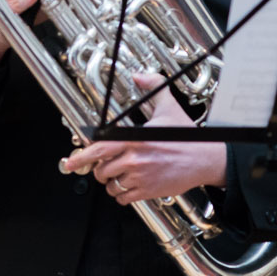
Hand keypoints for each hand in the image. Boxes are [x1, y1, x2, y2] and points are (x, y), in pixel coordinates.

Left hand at [60, 74, 225, 203]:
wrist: (206, 159)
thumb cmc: (187, 137)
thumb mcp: (169, 107)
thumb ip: (152, 86)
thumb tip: (139, 76)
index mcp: (134, 138)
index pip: (99, 149)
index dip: (81, 157)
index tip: (70, 163)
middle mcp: (134, 159)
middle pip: (101, 170)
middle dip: (101, 169)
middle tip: (108, 167)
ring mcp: (140, 177)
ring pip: (111, 185)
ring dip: (112, 183)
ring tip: (121, 176)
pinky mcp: (148, 191)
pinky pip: (123, 198)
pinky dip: (122, 195)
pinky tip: (128, 188)